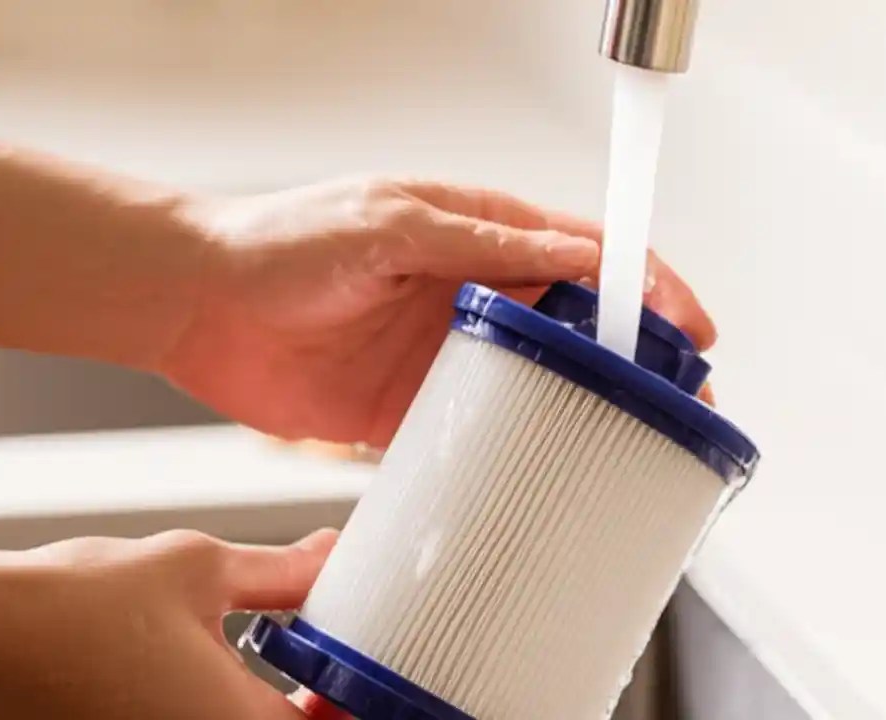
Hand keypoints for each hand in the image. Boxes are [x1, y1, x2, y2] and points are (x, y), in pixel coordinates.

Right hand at [0, 530, 345, 719]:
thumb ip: (284, 571)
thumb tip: (333, 554)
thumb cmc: (76, 609)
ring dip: (277, 702)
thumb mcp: (201, 568)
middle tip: (332, 653)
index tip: (374, 666)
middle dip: (323, 699)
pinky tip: (221, 666)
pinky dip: (227, 706)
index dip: (365, 696)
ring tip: (287, 653)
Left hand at [161, 178, 716, 446]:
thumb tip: (573, 253)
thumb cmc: (281, 241)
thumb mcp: (391, 222)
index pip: (584, 253)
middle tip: (681, 398)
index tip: (687, 327)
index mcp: (476, 232)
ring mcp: (445, 352)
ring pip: (541, 380)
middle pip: (577, 323)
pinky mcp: (411, 406)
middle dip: (635, 356)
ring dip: (590, 406)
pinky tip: (552, 467)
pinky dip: (521, 447)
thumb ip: (483, 244)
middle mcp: (471, 292)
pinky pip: (483, 429)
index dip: (645, 287)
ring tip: (638, 441)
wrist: (198, 304)